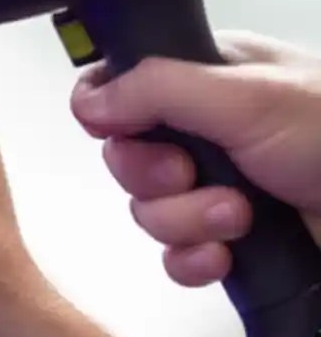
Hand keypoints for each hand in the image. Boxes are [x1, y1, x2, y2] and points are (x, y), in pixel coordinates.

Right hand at [69, 30, 320, 287]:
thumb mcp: (246, 97)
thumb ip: (157, 87)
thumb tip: (89, 99)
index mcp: (206, 76)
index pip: (120, 88)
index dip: (109, 115)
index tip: (127, 131)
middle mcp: (207, 130)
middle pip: (126, 157)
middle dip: (157, 178)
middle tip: (196, 174)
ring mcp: (218, 187)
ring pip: (149, 212)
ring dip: (187, 221)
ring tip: (238, 216)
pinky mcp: (231, 241)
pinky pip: (176, 257)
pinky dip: (196, 260)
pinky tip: (230, 254)